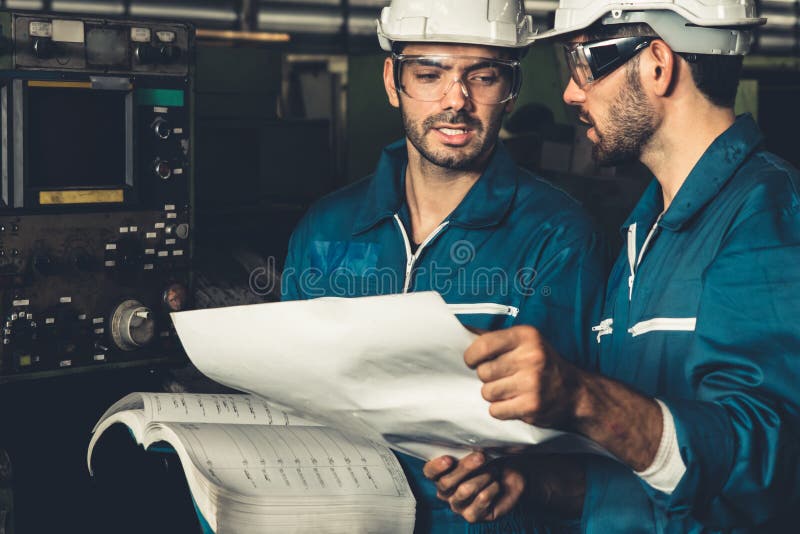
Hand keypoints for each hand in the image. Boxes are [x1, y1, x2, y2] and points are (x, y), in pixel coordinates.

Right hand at [422, 452, 524, 522]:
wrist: (511, 474)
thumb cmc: (491, 459)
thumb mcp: (477, 449)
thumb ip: (466, 448)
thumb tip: (464, 440)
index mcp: (441, 473)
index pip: (429, 472)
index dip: (436, 467)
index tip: (449, 459)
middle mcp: (446, 491)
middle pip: (446, 482)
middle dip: (465, 468)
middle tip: (481, 457)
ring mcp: (458, 505)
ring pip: (464, 491)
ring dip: (483, 477)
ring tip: (493, 470)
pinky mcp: (473, 516)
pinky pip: (480, 501)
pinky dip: (492, 489)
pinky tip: (497, 484)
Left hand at [464, 325, 583, 428]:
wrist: (575, 394)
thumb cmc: (542, 364)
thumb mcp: (524, 342)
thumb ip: (494, 337)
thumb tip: (460, 329)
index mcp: (526, 336)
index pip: (483, 345)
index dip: (471, 356)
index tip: (472, 361)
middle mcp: (531, 357)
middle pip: (483, 371)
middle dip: (487, 377)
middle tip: (503, 378)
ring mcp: (532, 383)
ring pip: (487, 392)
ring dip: (494, 394)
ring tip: (510, 390)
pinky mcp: (532, 406)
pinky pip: (496, 410)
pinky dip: (501, 410)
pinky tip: (514, 403)